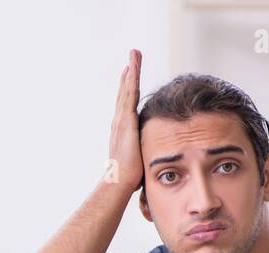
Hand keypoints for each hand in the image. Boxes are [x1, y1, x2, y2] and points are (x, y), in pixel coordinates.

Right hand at [108, 49, 143, 191]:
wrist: (119, 182)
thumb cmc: (128, 178)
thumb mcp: (138, 160)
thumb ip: (143, 153)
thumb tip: (150, 161)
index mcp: (123, 130)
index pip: (127, 104)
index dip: (128, 88)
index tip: (130, 74)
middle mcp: (119, 121)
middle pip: (125, 92)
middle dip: (129, 73)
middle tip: (132, 56)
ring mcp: (121, 120)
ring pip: (127, 89)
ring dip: (131, 70)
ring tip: (134, 54)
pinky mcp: (126, 120)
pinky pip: (129, 94)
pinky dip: (131, 80)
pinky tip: (132, 68)